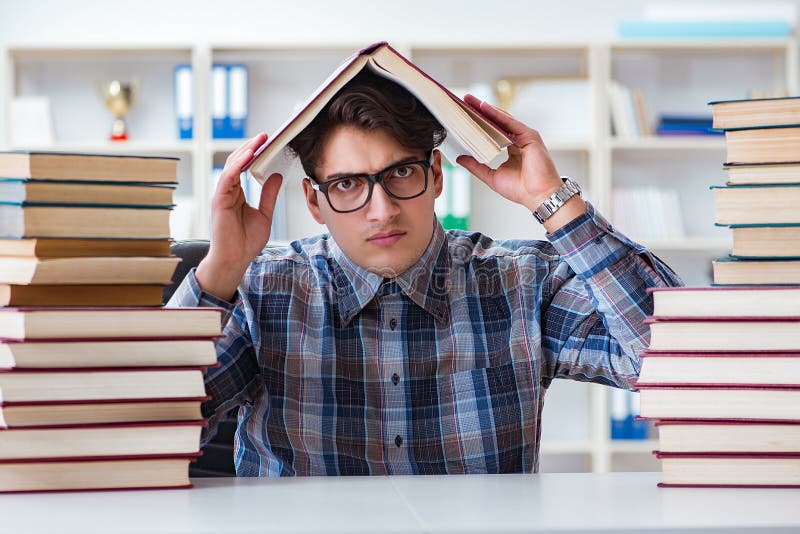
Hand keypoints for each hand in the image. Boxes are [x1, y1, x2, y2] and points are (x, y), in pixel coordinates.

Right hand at [196, 133, 282, 300]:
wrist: (235, 260)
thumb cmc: (246, 242)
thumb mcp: (265, 214)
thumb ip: (268, 195)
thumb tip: (276, 176)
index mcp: (237, 193)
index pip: (244, 167)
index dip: (255, 153)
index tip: (268, 142)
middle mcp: (228, 191)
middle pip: (237, 162)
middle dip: (251, 147)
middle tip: (266, 135)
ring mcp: (222, 195)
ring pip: (231, 165)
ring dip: (245, 151)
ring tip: (259, 140)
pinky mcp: (219, 200)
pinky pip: (227, 177)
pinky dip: (237, 164)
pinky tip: (249, 155)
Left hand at [456, 94, 582, 220]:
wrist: (538, 196)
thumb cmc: (521, 190)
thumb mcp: (491, 176)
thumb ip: (476, 166)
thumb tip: (460, 159)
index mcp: (512, 150)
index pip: (493, 132)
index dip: (480, 124)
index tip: (465, 116)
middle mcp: (518, 140)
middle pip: (497, 122)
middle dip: (480, 111)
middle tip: (465, 101)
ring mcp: (525, 137)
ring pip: (503, 119)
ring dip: (486, 109)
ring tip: (470, 101)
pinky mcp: (529, 136)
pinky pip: (510, 122)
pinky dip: (497, 114)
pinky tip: (484, 108)